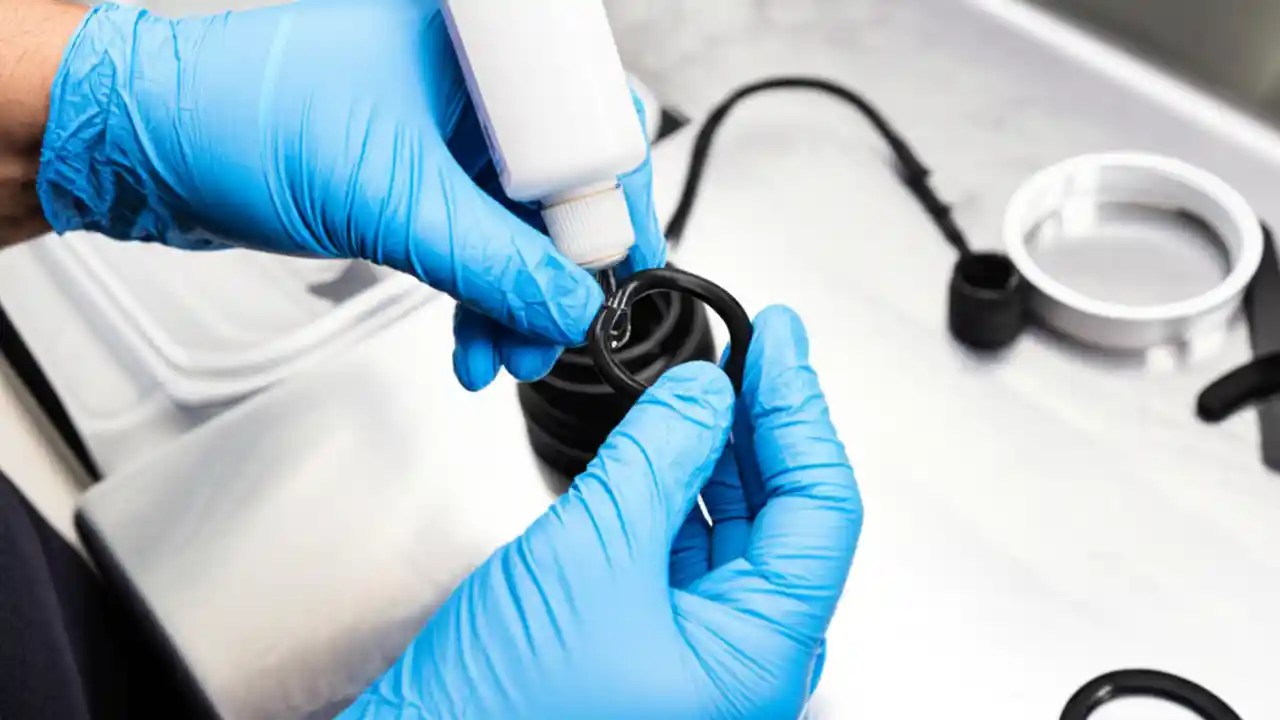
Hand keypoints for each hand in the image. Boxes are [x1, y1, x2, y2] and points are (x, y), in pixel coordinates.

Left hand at [37, 0, 663, 386]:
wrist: (145, 148)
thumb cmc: (237, 115)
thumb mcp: (390, 198)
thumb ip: (493, 261)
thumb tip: (569, 304)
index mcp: (479, 48)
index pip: (585, 127)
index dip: (609, 208)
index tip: (614, 274)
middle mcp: (470, 87)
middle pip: (555, 189)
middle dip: (555, 274)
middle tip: (551, 330)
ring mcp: (442, 137)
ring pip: (514, 228)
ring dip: (516, 299)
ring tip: (508, 352)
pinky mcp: (414, 182)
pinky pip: (472, 244)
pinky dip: (478, 296)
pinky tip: (473, 342)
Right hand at [341, 306, 862, 718]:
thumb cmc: (500, 709)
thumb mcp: (590, 555)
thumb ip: (659, 460)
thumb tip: (707, 393)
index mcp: (758, 657)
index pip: (822, 510)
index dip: (802, 413)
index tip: (781, 344)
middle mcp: (745, 663)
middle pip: (787, 517)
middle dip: (766, 425)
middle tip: (752, 349)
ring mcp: (702, 655)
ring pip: (739, 532)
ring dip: (724, 452)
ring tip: (713, 382)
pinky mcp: (657, 643)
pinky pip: (692, 553)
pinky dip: (683, 490)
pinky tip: (668, 444)